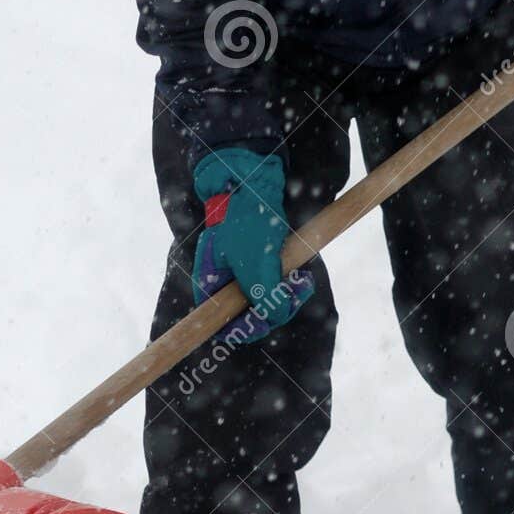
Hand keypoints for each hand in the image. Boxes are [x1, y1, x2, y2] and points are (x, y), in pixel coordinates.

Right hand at [192, 146, 313, 340]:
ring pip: (268, 304)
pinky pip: (278, 289)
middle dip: (274, 311)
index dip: (240, 331)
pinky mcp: (263, 266)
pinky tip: (302, 277)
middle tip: (292, 296)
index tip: (261, 322)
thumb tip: (276, 317)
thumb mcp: (257, 263)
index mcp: (210, 282)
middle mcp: (225, 282)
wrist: (259, 183)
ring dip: (288, 299)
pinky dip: (292, 287)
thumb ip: (265, 297)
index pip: (219, 324)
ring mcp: (244, 274)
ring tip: (302, 283)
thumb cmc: (249, 220)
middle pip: (248, 317)